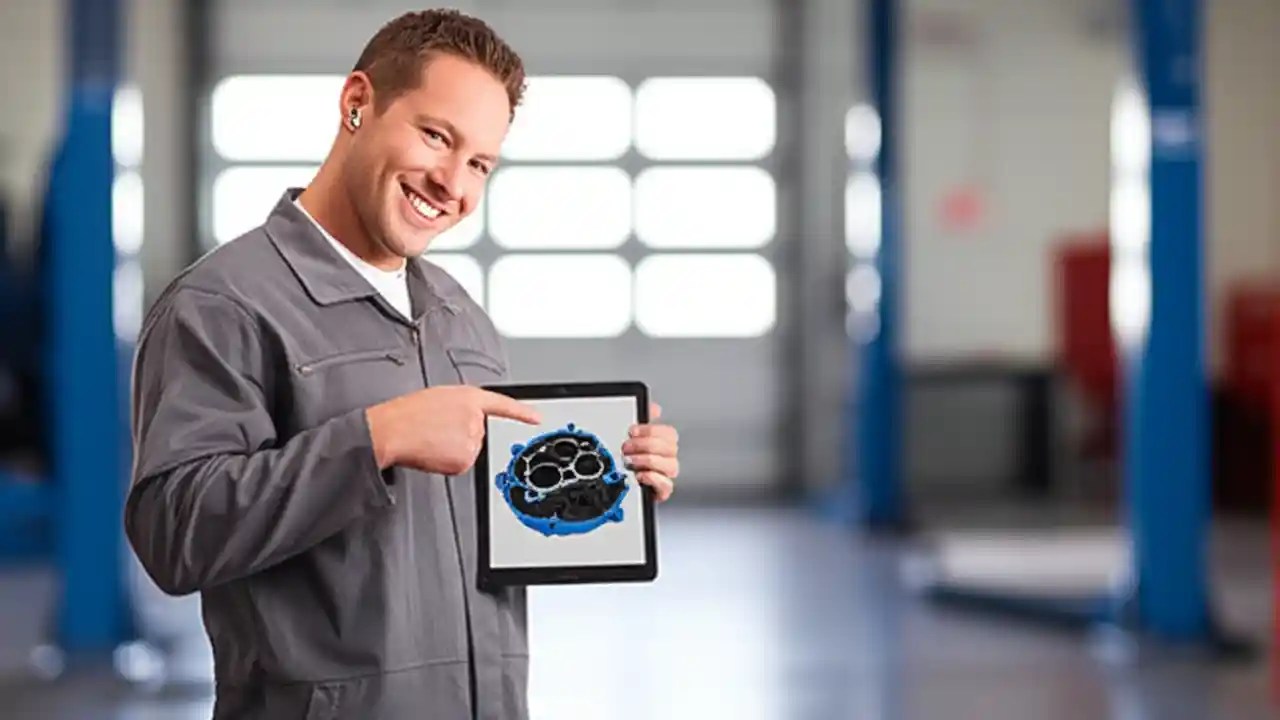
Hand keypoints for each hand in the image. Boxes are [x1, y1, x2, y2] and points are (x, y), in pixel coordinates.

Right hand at [366, 386, 540, 473]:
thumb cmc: (407, 414)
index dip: (521, 412)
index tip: (535, 418)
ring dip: (452, 449)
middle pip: (478, 433)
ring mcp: (471, 440)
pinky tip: (432, 451)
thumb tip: (463, 421)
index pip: (502, 404)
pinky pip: (461, 464)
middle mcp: (474, 419)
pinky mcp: (464, 459)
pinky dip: (448, 462)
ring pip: (469, 450)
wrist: (392, 430)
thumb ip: (460, 407)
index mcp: (468, 398)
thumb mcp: (438, 398)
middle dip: (460, 435)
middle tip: (437, 431)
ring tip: (431, 440)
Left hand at [621, 402, 678, 502]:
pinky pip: (667, 485)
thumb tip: (654, 408)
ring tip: (630, 461)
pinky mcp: (661, 492)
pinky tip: (640, 475)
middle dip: (645, 445)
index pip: (669, 433)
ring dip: (648, 460)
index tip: (632, 431)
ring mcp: (665, 476)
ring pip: (671, 465)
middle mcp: (667, 459)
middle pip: (670, 448)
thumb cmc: (623, 459)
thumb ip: (642, 419)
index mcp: (663, 444)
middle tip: (626, 447)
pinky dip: (653, 478)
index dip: (651, 430)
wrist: (612, 484)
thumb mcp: (629, 436)